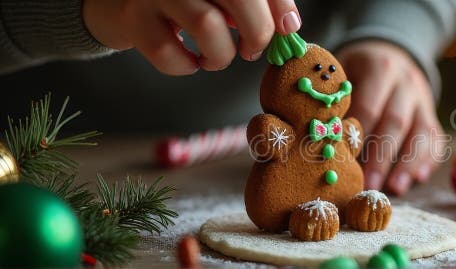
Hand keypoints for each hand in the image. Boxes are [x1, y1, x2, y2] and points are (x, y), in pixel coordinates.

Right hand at [83, 0, 300, 74]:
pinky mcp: (133, 17)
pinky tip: (189, 60)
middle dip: (257, 32)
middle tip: (252, 49)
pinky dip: (186, 66)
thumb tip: (288, 26)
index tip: (287, 28)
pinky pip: (169, 53)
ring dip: (221, 55)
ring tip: (217, 58)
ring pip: (208, 24)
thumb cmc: (180, 0)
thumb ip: (255, 3)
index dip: (280, 5)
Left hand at [337, 41, 444, 195]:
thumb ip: (331, 97)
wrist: (389, 52)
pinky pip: (435, 138)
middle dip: (382, 156)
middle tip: (369, 185)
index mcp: (379, 68)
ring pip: (421, 132)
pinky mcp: (431, 114)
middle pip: (395, 122)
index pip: (369, 106)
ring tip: (395, 189)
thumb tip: (309, 134)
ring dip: (408, 163)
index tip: (345, 163)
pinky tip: (417, 180)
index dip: (358, 137)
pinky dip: (428, 160)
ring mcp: (422, 99)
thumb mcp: (341, 70)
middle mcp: (405, 82)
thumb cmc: (354, 71)